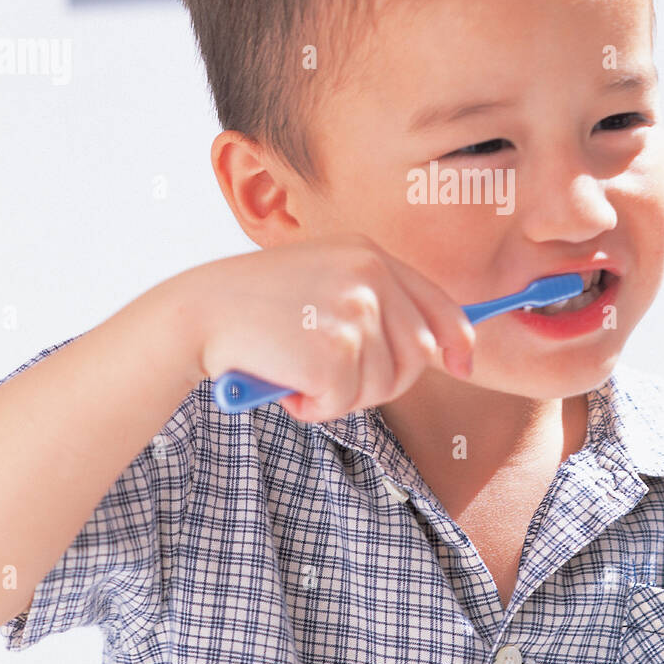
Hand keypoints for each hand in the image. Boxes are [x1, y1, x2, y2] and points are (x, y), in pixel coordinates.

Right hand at [178, 233, 476, 421]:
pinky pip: (345, 403)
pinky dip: (314, 407)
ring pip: (384, 385)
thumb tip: (432, 349)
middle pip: (417, 355)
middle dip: (384, 381)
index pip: (439, 304)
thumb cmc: (256, 307)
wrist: (199, 311)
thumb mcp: (323, 282)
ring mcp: (354, 311)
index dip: (457, 340)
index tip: (463, 364)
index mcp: (369, 255)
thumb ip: (373, 303)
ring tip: (299, 372)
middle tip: (334, 379)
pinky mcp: (334, 350)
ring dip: (342, 396)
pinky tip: (285, 383)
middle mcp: (369, 277)